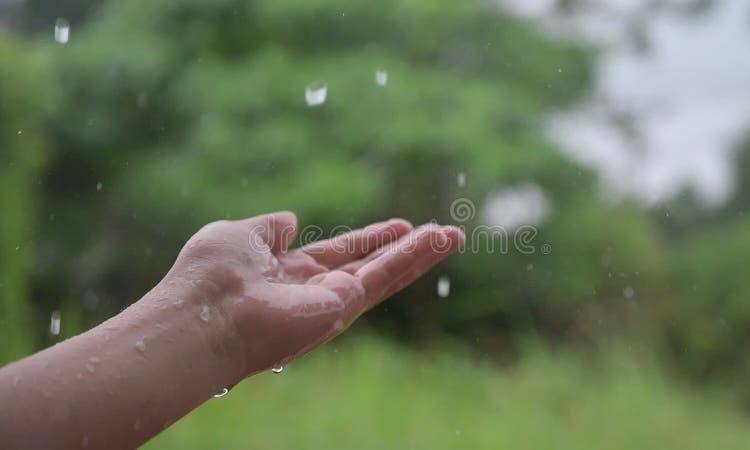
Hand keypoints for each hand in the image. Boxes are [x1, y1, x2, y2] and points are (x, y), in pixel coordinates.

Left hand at [167, 212, 464, 376]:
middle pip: (372, 266)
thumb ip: (269, 230)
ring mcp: (332, 303)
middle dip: (406, 249)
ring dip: (421, 254)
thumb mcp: (240, 237)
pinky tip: (437, 240)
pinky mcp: (343, 307)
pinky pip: (384, 275)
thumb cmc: (210, 276)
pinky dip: (413, 256)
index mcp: (290, 274)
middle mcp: (316, 292)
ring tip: (454, 235)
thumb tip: (291, 220)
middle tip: (441, 233)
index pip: (339, 253)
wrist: (203, 313)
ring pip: (386, 274)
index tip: (398, 226)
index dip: (369, 239)